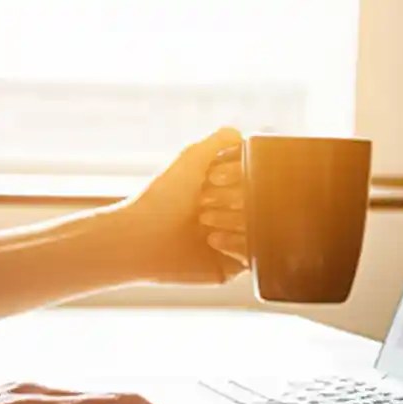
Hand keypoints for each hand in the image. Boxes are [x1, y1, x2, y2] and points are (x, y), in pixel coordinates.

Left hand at [111, 127, 248, 284]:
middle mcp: (232, 213)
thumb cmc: (163, 195)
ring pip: (262, 229)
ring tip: (204, 223)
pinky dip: (239, 245)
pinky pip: (255, 257)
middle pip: (262, 203)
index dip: (239, 176)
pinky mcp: (230, 267)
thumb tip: (246, 136)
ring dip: (235, 221)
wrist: (140, 238)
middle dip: (234, 199)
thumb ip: (222, 139)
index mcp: (226, 189)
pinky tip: (212, 241)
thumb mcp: (192, 156)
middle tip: (203, 203)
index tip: (212, 178)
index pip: (257, 178)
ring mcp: (233, 241)